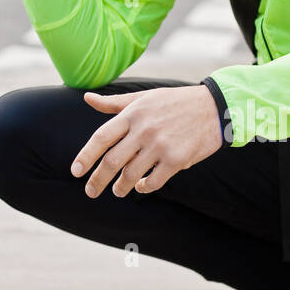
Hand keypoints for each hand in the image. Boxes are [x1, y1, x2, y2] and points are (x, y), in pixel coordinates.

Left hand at [71, 86, 222, 197]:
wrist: (214, 108)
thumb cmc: (174, 102)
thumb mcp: (143, 98)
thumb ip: (114, 103)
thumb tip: (87, 99)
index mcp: (132, 114)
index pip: (101, 137)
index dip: (86, 156)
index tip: (75, 171)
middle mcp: (143, 130)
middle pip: (112, 161)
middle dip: (98, 180)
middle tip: (90, 191)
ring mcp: (160, 146)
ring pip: (131, 175)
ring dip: (120, 187)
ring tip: (117, 191)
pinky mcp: (177, 160)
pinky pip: (153, 181)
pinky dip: (143, 187)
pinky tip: (140, 187)